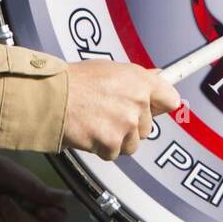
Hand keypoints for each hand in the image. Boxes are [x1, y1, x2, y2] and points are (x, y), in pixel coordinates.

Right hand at [62, 60, 180, 160]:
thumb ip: (136, 78)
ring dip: (117, 139)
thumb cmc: (75, 81)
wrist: (52, 97)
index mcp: (140, 82)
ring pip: (132, 143)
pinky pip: (114, 153)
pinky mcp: (113, 143)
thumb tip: (157, 77)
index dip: (160, 106)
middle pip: (148, 127)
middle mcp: (138, 103)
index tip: (156, 109)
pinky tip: (89, 132)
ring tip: (97, 123)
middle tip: (108, 115)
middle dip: (131, 125)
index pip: (170, 99)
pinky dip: (102, 148)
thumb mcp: (110, 69)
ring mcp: (127, 124)